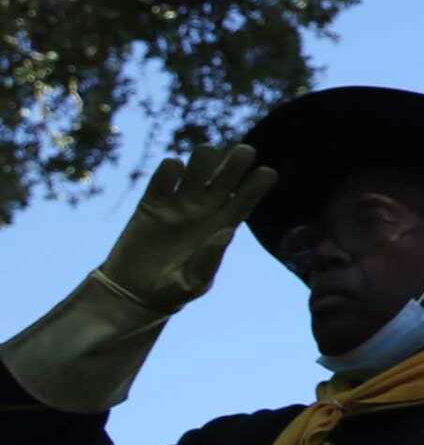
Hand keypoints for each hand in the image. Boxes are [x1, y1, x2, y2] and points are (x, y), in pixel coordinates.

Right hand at [100, 144, 277, 312]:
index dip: (258, 184)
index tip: (268, 172)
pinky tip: (174, 170)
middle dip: (237, 161)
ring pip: (198, 168)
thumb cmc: (172, 291)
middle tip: (244, 152)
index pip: (246, 199)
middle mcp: (206, 209)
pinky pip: (164, 177)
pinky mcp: (151, 203)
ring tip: (206, 156)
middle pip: (227, 176)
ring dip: (204, 156)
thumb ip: (209, 260)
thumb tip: (226, 233)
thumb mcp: (193, 282)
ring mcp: (180, 203)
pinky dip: (170, 168)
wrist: (134, 292)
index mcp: (223, 226)